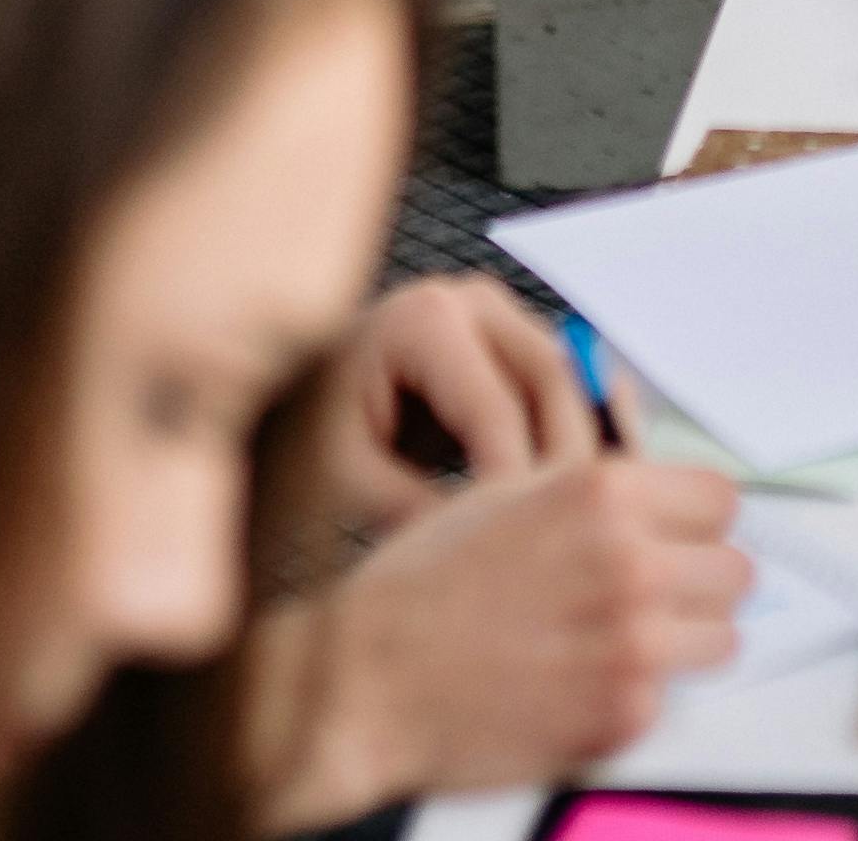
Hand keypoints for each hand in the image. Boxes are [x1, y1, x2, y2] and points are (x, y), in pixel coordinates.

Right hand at [231, 453, 751, 823]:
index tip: (676, 539)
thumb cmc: (423, 586)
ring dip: (683, 642)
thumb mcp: (508, 490)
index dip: (694, 523)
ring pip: (723, 639)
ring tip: (620, 643)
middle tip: (651, 597)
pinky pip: (671, 698)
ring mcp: (633, 645)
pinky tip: (581, 682)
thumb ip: (594, 483)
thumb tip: (656, 479)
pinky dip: (636, 695)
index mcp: (604, 494)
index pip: (721, 501)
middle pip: (736, 571)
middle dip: (697, 583)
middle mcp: (629, 563)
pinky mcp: (623, 715)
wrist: (367, 680)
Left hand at [250, 276, 603, 592]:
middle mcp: (471, 301)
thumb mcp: (345, 479)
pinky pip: (554, 391)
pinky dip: (557, 441)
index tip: (521, 557)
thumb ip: (414, 510)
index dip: (515, 488)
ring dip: (568, 450)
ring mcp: (497, 314)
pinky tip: (552, 501)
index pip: (498, 412)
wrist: (290, 402)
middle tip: (563, 543)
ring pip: (566, 386)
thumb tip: (482, 551)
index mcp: (425, 320)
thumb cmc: (303, 432)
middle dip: (560, 465)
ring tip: (562, 530)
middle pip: (553, 383)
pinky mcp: (509, 341)